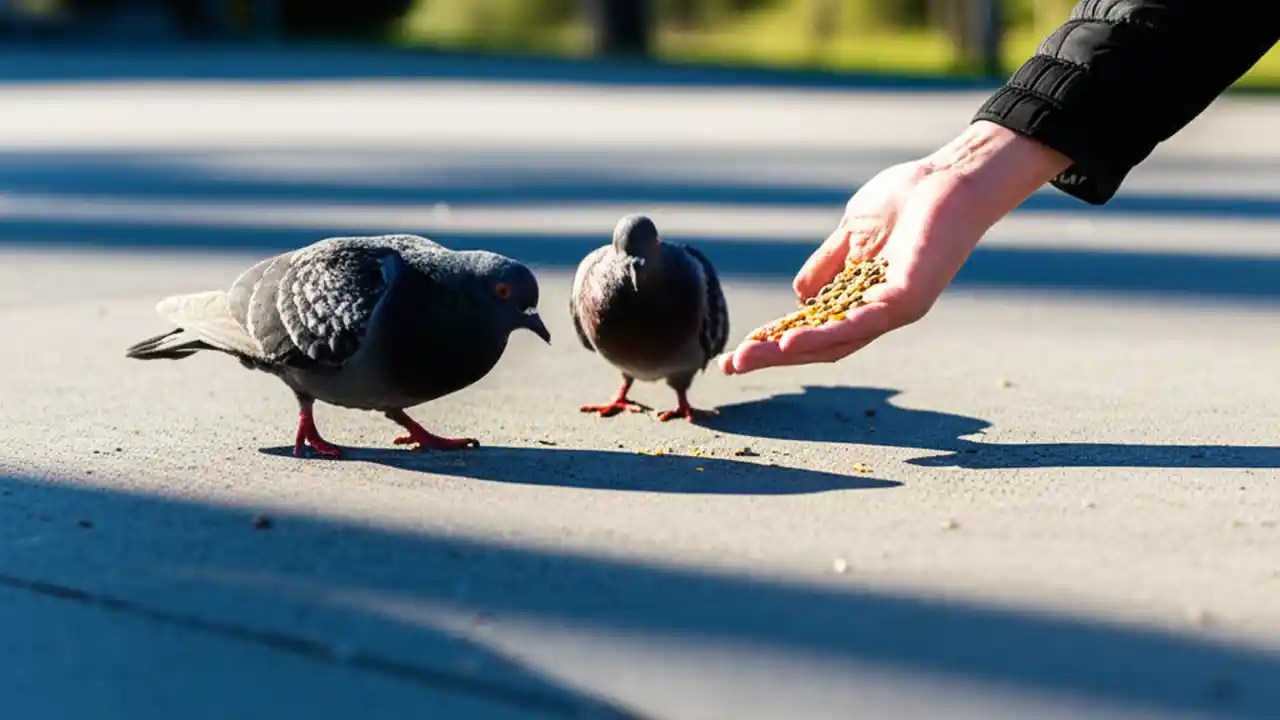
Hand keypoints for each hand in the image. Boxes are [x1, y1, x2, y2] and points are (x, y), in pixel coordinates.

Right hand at [718, 121, 1070, 375]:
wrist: (950, 178)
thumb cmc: (906, 199)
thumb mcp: (852, 233)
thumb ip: (826, 265)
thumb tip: (799, 299)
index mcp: (862, 296)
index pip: (812, 327)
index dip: (773, 341)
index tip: (737, 350)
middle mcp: (878, 312)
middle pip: (818, 344)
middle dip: (772, 356)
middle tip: (730, 366)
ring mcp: (893, 309)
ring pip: (834, 341)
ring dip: (790, 352)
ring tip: (752, 358)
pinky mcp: (906, 300)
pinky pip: (859, 324)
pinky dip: (823, 335)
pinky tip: (790, 340)